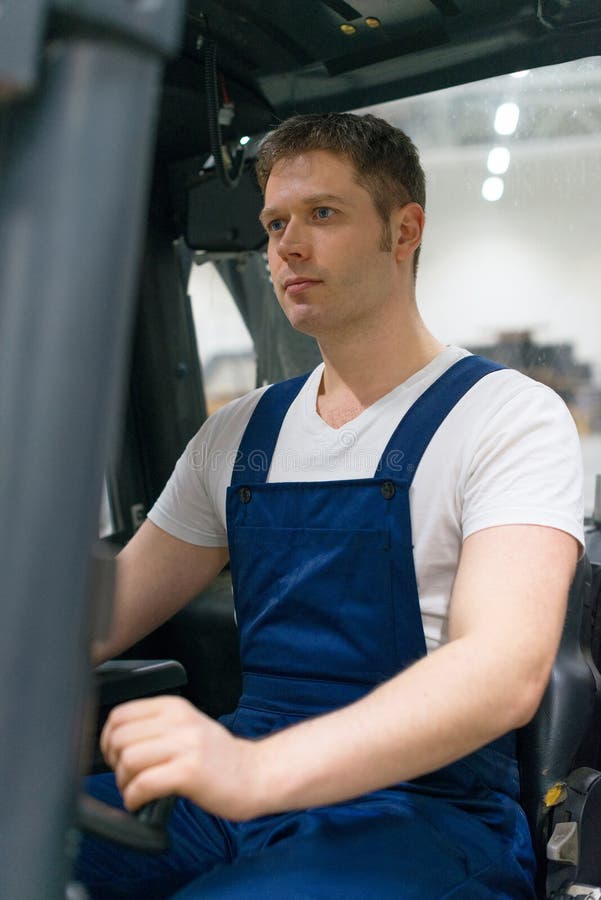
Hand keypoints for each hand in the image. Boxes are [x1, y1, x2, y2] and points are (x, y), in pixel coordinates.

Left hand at [100, 695, 258, 819]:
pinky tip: (141, 803)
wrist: (255, 774)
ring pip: (128, 760)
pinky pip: (143, 784)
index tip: (113, 756)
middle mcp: (179, 721)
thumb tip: (114, 740)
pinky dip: (133, 798)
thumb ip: (155, 727)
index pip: (120, 714)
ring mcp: (186, 745)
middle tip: (127, 778)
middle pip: (120, 738)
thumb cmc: (217, 757)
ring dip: (124, 783)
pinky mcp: (189, 773)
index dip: (107, 739)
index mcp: (174, 707)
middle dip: (114, 764)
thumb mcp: (186, 726)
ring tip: (136, 791)